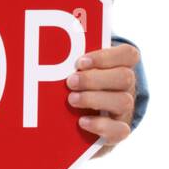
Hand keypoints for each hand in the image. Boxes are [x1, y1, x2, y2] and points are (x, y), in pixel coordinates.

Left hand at [65, 42, 139, 156]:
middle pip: (126, 77)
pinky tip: (82, 121)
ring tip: (71, 99)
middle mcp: (127, 88)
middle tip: (70, 82)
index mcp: (122, 67)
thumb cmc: (77, 87)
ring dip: (94, 99)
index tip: (79, 63)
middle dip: (94, 79)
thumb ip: (71, 59)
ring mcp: (125, 111)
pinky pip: (121, 130)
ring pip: (123, 101)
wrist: (81, 122)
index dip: (106, 57)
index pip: (128, 55)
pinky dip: (100, 125)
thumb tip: (39, 37)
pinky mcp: (118, 131)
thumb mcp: (78, 70)